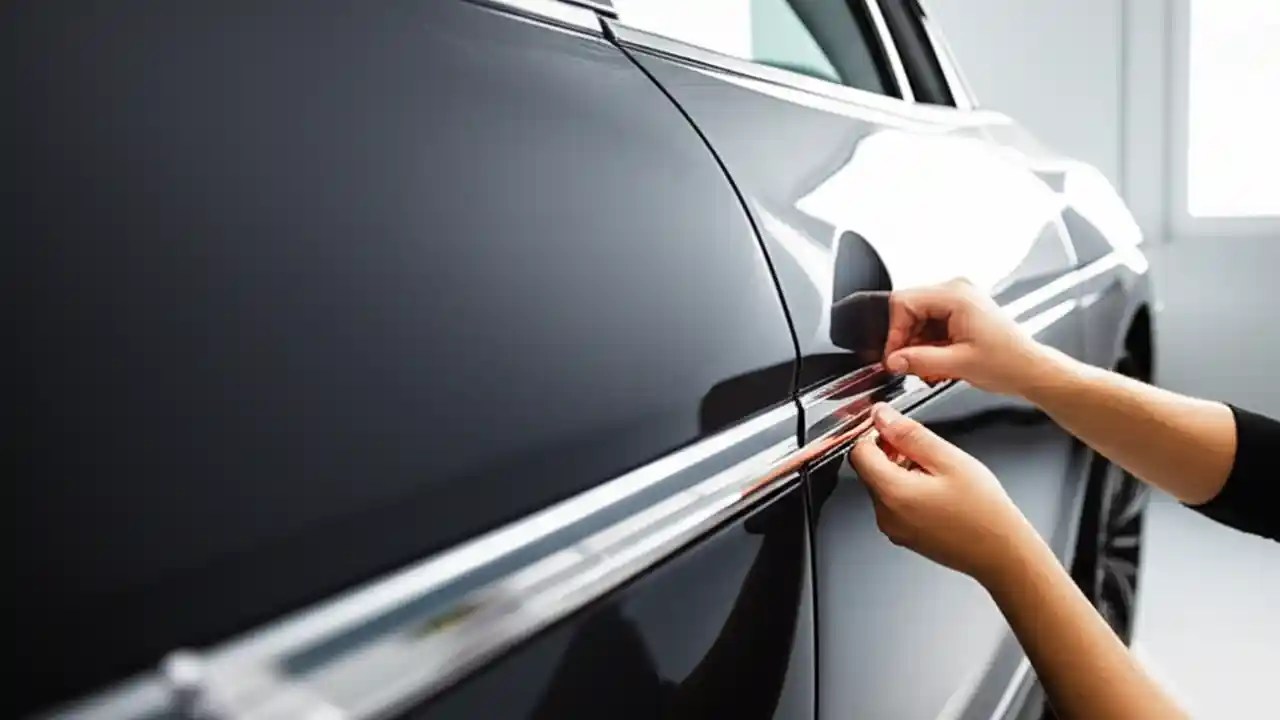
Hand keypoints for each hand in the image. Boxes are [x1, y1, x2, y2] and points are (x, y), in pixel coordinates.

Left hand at [848, 403, 1036, 582]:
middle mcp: (885, 514)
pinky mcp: (903, 536)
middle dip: (889, 453)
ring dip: (900, 471)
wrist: (1002, 553)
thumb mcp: (948, 459)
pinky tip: (936, 491)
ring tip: (936, 473)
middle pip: (869, 470)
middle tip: (924, 451)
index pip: (858, 452)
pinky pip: (893, 504)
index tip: (896, 429)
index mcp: (892, 493)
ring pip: (882, 485)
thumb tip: (881, 416)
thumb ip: (909, 434)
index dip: (874, 434)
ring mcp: (893, 528)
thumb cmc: (983, 511)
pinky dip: (907, 490)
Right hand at [884, 279, 1053, 395]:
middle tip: (907, 365)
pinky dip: (927, 345)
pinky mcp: (958, 312)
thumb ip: (919, 360)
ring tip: (927, 367)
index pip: (904, 302)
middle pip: (908, 310)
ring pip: (917, 320)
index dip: (894, 331)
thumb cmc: (1009, 362)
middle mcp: (956, 291)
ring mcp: (957, 300)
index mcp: (956, 295)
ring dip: (916, 346)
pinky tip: (936, 361)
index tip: (894, 355)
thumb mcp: (958, 364)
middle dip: (905, 340)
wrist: (1030, 370)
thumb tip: (892, 359)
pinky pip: (928, 324)